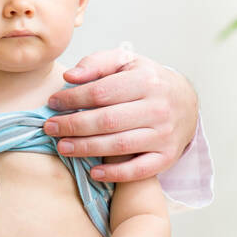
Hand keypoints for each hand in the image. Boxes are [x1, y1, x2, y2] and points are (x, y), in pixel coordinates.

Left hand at [43, 48, 198, 183]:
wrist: (186, 102)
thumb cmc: (147, 81)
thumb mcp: (125, 62)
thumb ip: (96, 64)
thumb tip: (70, 77)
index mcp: (146, 80)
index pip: (101, 92)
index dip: (72, 99)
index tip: (53, 102)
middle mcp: (158, 108)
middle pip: (107, 120)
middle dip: (73, 125)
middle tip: (50, 128)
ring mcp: (164, 134)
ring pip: (119, 145)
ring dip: (87, 148)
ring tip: (63, 147)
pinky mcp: (167, 156)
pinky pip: (140, 170)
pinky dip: (116, 174)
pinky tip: (94, 172)